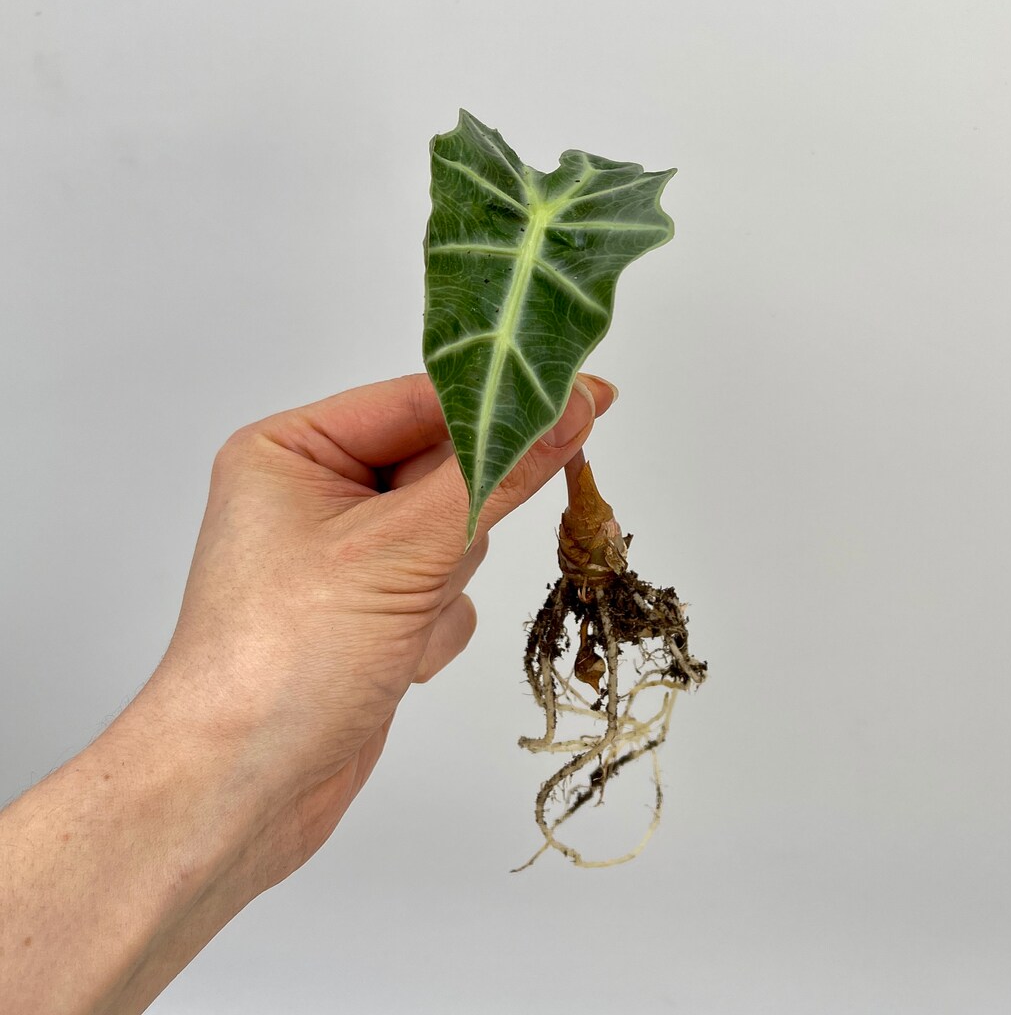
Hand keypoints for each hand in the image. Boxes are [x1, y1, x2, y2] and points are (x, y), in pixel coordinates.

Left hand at [145, 368, 615, 887]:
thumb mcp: (400, 551)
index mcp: (292, 448)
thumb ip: (498, 476)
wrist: (238, 797)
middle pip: (443, 468)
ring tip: (395, 624)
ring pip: (453, 533)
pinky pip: (444, 590)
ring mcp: (344, 558)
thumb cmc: (284, 659)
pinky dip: (434, 626)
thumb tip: (576, 406)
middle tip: (448, 554)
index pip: (420, 401)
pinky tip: (391, 662)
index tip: (589, 397)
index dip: (503, 404)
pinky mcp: (370, 612)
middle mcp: (314, 493)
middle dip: (455, 524)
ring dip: (443, 582)